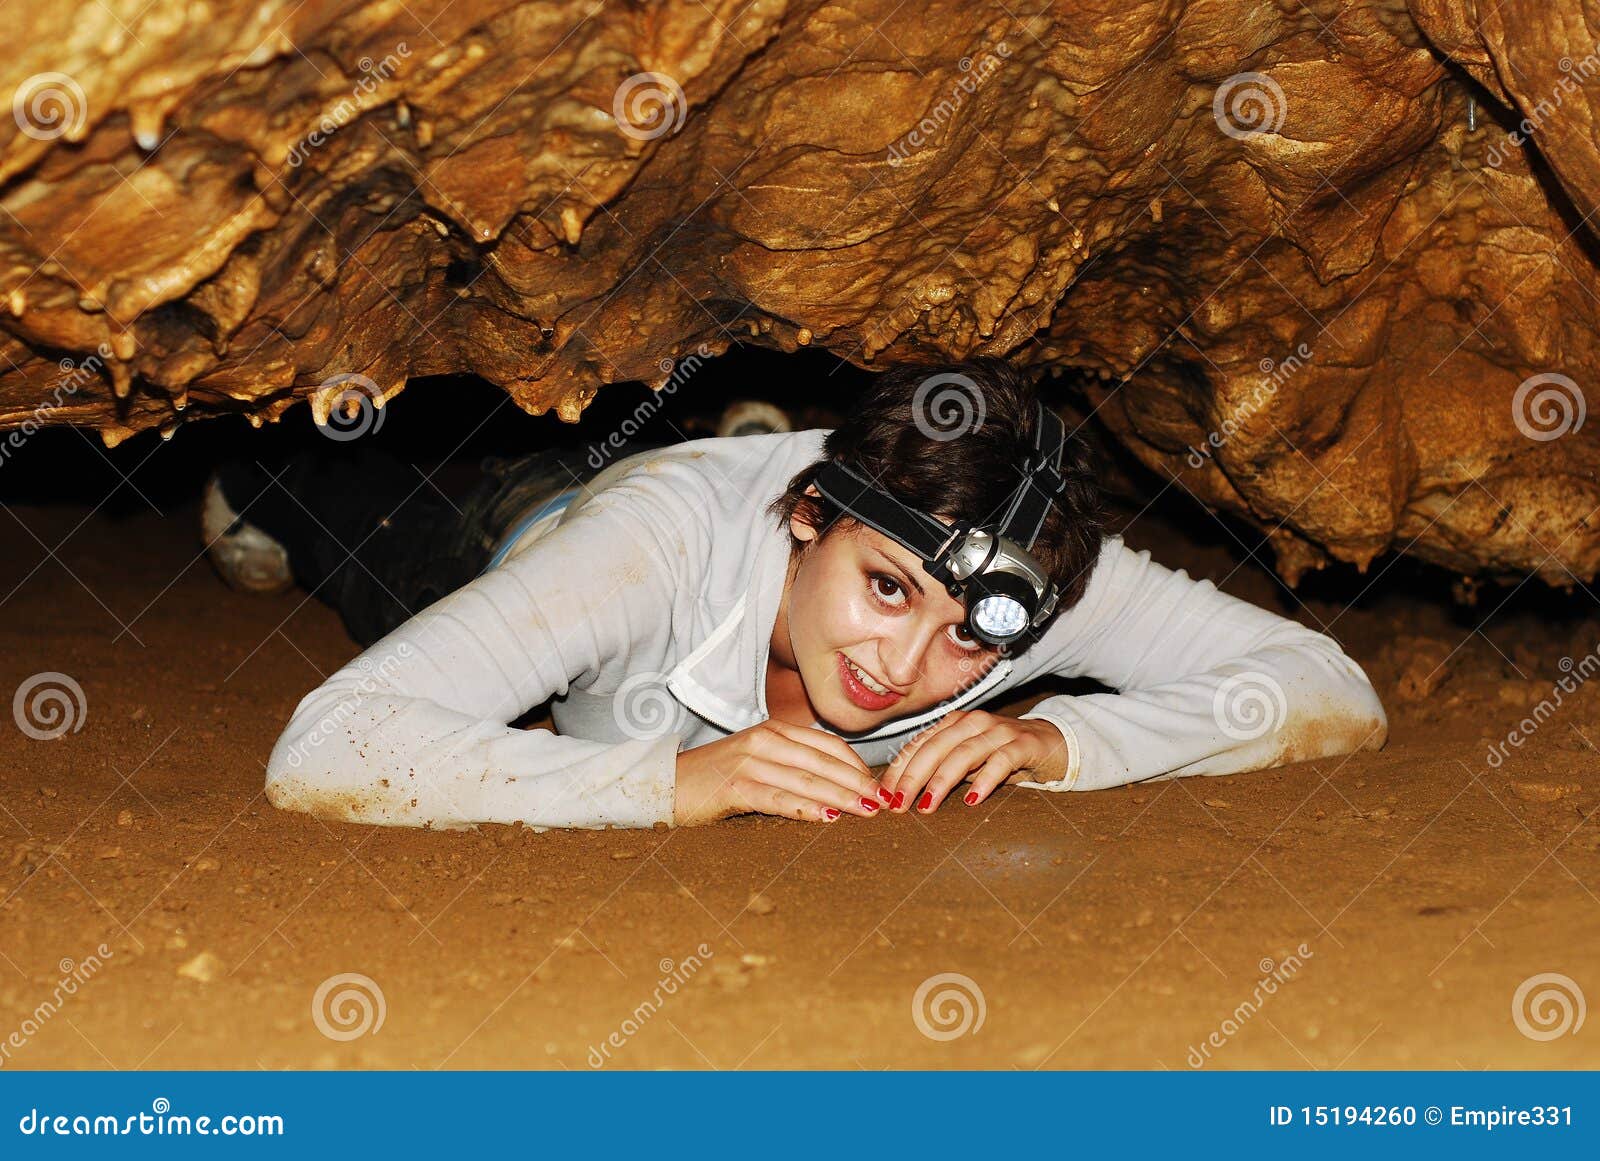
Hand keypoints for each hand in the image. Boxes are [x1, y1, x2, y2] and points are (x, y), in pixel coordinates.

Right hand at [673, 719, 888, 825]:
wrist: (667, 785)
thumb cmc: (716, 779)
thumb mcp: (757, 762)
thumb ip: (792, 766)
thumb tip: (837, 788)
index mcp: (773, 731)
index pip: (827, 746)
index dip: (857, 766)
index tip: (879, 785)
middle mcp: (764, 741)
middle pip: (823, 763)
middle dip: (858, 783)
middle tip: (884, 801)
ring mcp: (749, 762)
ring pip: (806, 780)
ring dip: (841, 797)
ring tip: (866, 811)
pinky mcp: (735, 786)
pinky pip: (778, 798)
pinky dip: (805, 808)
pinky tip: (826, 817)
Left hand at [880, 710, 1069, 813]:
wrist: (1053, 745)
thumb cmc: (1002, 757)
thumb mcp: (968, 763)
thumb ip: (941, 770)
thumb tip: (903, 793)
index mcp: (954, 724)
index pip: (919, 744)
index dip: (899, 770)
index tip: (885, 796)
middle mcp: (973, 722)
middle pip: (935, 747)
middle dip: (913, 776)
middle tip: (899, 804)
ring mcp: (999, 731)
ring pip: (963, 753)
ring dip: (942, 780)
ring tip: (927, 805)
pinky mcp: (1024, 744)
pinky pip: (1001, 761)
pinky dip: (984, 780)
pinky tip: (973, 800)